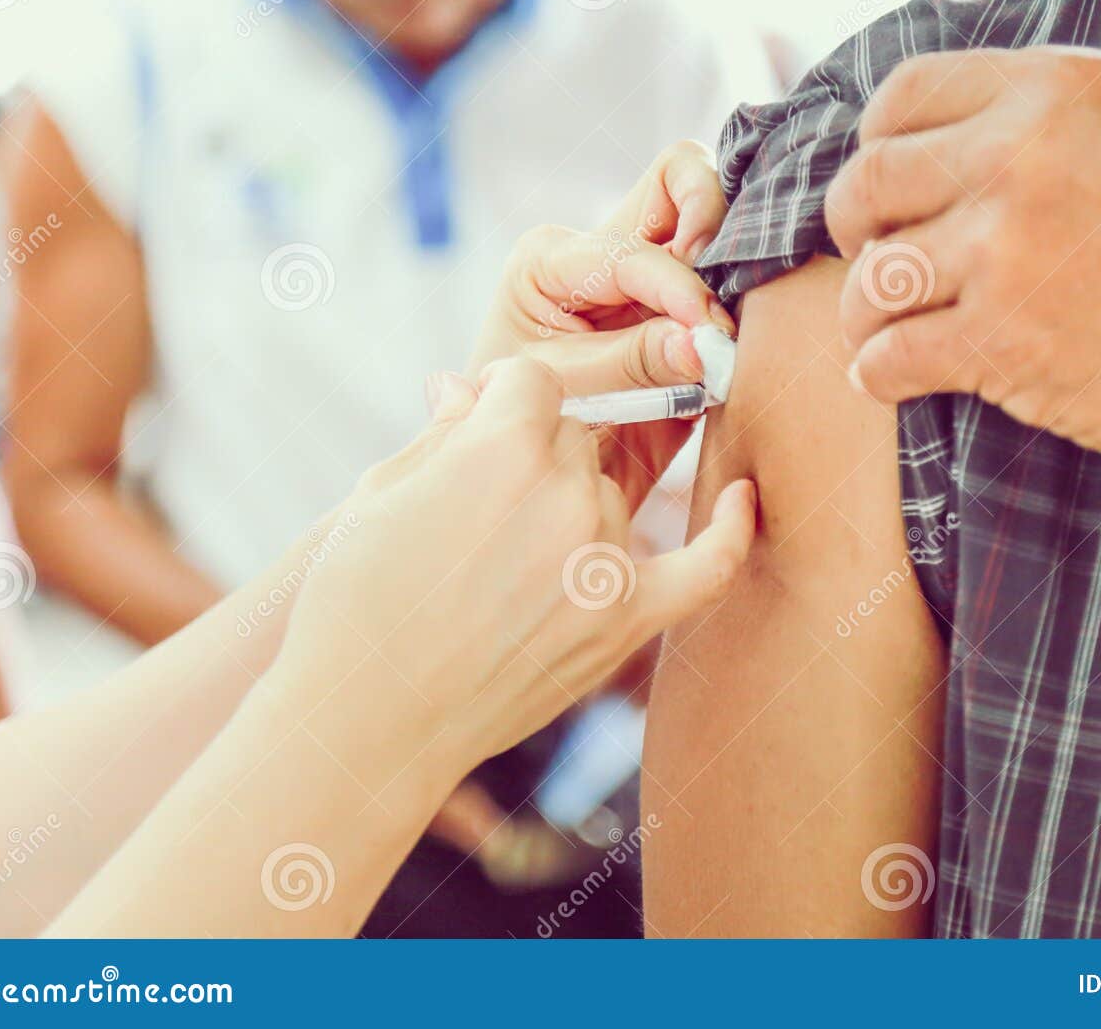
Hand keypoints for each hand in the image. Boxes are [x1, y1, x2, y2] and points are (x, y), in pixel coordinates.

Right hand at [264, 357, 756, 775]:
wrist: (369, 719)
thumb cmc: (356, 603)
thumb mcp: (381, 493)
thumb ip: (445, 431)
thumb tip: (465, 384)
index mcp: (501, 446)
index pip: (534, 380)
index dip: (505, 401)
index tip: (486, 424)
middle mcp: (565, 492)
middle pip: (574, 437)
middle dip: (533, 457)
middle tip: (481, 516)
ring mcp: (605, 556)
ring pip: (612, 492)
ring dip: (576, 508)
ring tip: (504, 567)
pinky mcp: (628, 619)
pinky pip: (709, 564)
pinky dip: (732, 527)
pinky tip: (744, 494)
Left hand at [469, 140, 735, 510]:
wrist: (532, 467)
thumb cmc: (524, 423)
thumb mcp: (560, 393)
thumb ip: (630, 364)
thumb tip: (702, 342)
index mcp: (553, 259)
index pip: (631, 249)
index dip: (676, 286)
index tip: (706, 331)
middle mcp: (606, 250)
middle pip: (678, 180)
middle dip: (714, 217)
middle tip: (728, 285)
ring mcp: (653, 275)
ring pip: (715, 214)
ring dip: (738, 255)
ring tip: (741, 314)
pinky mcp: (690, 309)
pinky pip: (736, 276)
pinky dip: (752, 292)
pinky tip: (750, 336)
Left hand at [824, 47, 1100, 480]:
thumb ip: (1045, 116)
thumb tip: (946, 134)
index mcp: (1052, 90)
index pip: (903, 94)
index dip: (875, 143)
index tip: (885, 185)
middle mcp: (1017, 157)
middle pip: (868, 182)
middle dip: (854, 228)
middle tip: (875, 259)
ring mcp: (1003, 249)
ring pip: (871, 277)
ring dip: (865, 313)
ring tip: (885, 329)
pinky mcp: (999, 339)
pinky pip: (889, 354)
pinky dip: (877, 372)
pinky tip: (891, 377)